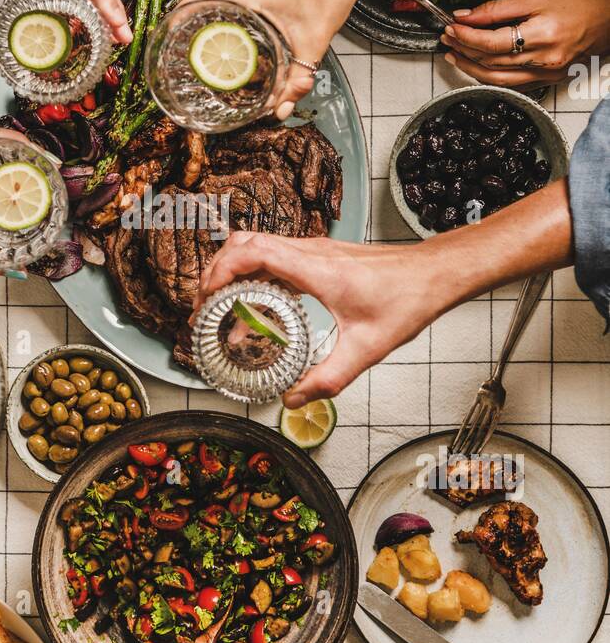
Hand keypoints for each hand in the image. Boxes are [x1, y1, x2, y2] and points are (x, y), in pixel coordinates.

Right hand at [182, 0, 356, 117]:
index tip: (166, 41)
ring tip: (203, 50)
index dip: (175, 20)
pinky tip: (233, 36)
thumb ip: (295, 81)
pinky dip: (225, 16)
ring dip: (207, 21)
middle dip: (189, 29)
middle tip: (184, 56)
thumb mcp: (311, 45)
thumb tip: (278, 110)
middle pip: (200, 2)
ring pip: (216, 0)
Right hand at [192, 181, 573, 402]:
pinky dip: (256, 274)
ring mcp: (315, 250)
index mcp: (315, 268)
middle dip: (216, 271)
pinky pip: (276, 256)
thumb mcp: (366, 348)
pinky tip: (260, 306)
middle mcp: (311, 252)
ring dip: (235, 271)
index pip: (252, 252)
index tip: (205, 298)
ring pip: (258, 246)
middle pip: (244, 243)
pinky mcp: (321, 256)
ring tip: (224, 308)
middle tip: (205, 307)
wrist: (436, 273)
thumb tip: (293, 399)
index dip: (220, 271)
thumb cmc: (408, 299)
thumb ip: (327, 378)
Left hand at [442, 0, 609, 85]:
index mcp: (542, 35)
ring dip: (470, 68)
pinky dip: (490, 76)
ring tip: (454, 55)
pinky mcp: (548, 81)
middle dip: (463, 50)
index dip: (467, 36)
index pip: (492, 41)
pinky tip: (476, 67)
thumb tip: (465, 16)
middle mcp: (544, 60)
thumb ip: (497, 9)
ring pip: (497, 79)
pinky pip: (511, 84)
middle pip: (491, 62)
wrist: (608, 19)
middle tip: (446, 38)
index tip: (450, 26)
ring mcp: (547, 75)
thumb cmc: (577, 4)